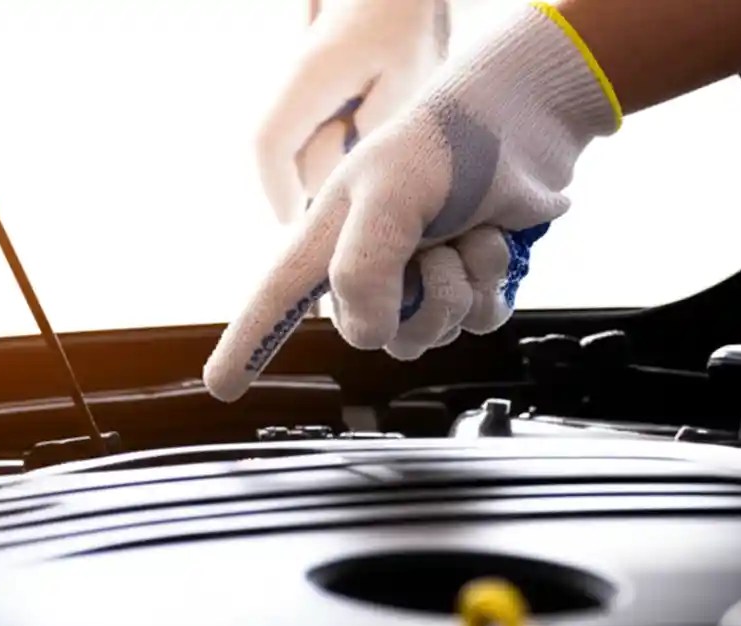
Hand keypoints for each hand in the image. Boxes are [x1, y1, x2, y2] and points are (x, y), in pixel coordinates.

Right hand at [206, 2, 622, 401]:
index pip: (274, 302)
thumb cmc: (446, 143)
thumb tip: (369, 334)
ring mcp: (416, 281)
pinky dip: (490, 283)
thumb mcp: (390, 192)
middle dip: (417, 297)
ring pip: (430, 333)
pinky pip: (474, 323)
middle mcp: (365, 267)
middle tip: (432, 245)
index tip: (220, 386)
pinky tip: (489, 242)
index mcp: (328, 241)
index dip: (246, 346)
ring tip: (463, 233)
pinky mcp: (464, 287)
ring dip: (460, 285)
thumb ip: (364, 266)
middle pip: (371, 334)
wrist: (520, 125)